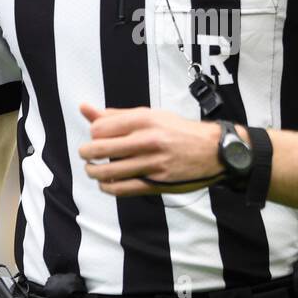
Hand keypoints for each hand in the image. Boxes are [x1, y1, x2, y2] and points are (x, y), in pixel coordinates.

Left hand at [78, 104, 228, 195]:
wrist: (212, 150)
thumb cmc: (178, 130)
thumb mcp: (150, 115)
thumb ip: (116, 115)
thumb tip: (85, 109)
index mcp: (144, 119)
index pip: (100, 129)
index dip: (92, 134)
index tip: (96, 137)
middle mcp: (147, 140)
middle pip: (99, 149)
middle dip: (86, 154)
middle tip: (86, 155)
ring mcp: (152, 163)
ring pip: (108, 171)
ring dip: (94, 172)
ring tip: (93, 170)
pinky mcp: (157, 183)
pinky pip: (123, 189)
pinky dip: (108, 187)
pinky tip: (107, 183)